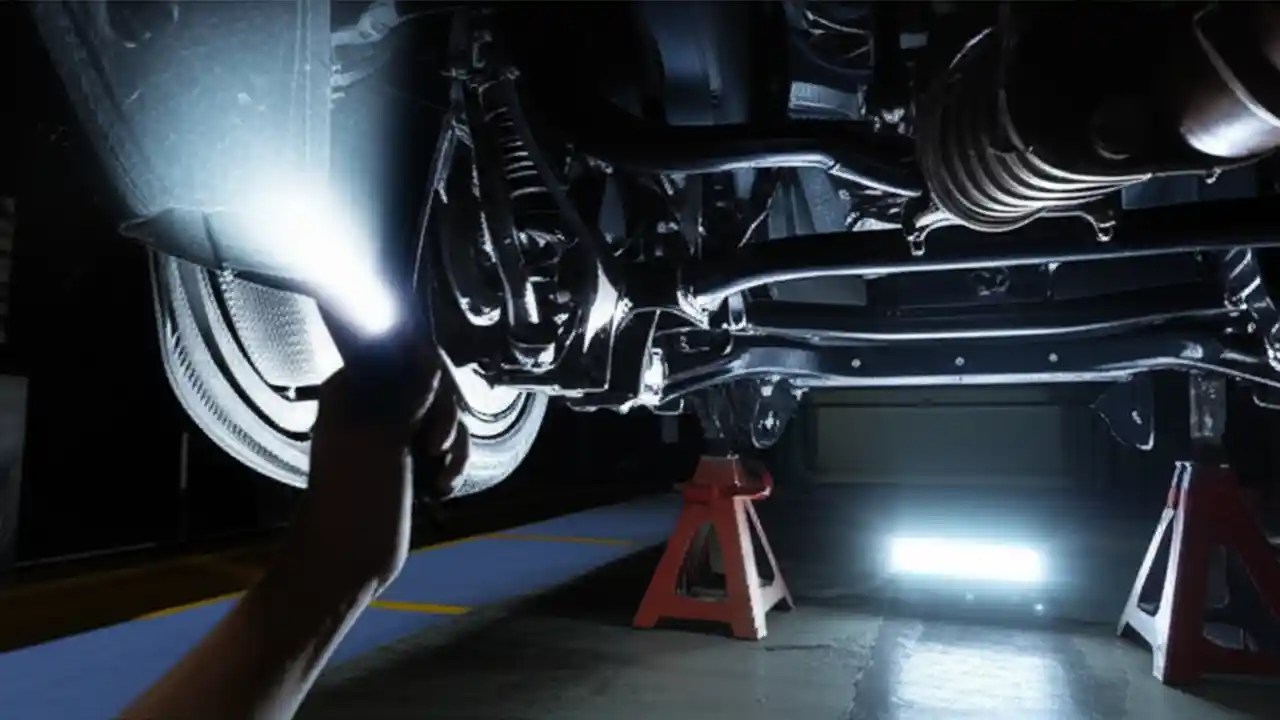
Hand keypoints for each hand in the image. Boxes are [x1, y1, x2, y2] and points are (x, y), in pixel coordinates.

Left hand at [302, 351, 468, 589]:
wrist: (348, 560)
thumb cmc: (354, 496)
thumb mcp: (382, 437)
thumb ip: (409, 392)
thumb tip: (429, 352)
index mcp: (353, 388)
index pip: (402, 350)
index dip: (430, 369)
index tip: (441, 398)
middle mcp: (375, 404)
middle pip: (433, 382)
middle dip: (445, 415)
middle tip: (433, 446)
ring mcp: (396, 435)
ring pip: (447, 418)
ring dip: (454, 446)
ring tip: (438, 475)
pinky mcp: (414, 464)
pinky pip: (450, 448)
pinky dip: (454, 466)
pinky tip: (441, 489)